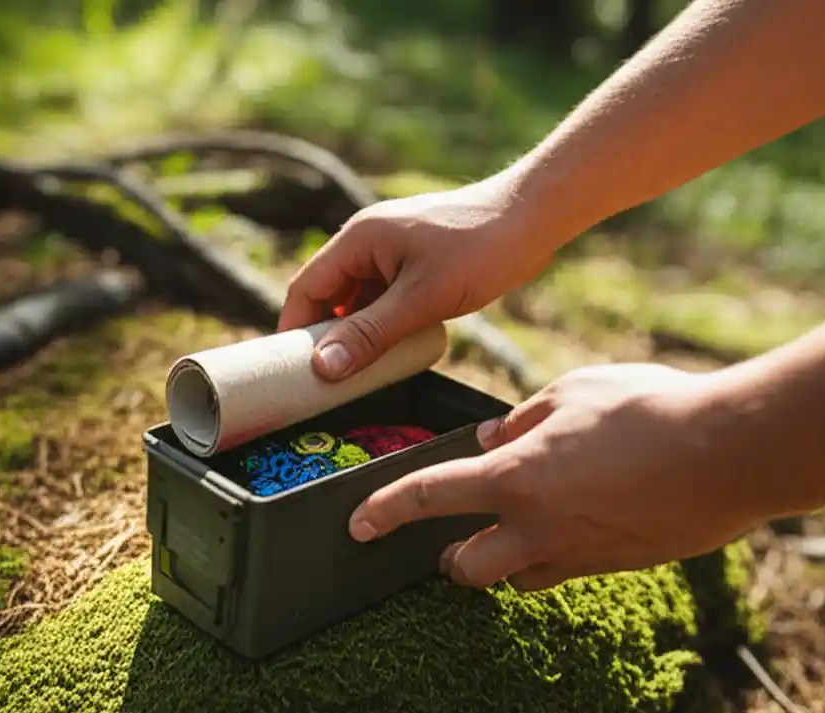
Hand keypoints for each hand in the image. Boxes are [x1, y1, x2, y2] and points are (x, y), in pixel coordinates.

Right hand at [277, 171, 554, 379]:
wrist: (535, 218)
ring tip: (361, 374)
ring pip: (361, 300)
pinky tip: (397, 350)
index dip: (293, 330)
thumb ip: (371, 334)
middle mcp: (369, 240)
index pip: (306, 288)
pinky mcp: (418, 262)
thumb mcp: (421, 299)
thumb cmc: (480, 249)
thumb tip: (323, 367)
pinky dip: (385, 324)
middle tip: (325, 382)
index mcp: (358, 239)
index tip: (289, 370)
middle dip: (327, 336)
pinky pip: (387, 297)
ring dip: (360, 333)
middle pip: (330, 295)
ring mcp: (394, 250)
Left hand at [346, 363, 766, 590]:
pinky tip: (576, 519)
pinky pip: (567, 571)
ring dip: (504, 561)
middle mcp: (537, 528)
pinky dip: (555, 553)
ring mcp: (578, 555)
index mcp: (514, 477)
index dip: (383, 511)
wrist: (729, 453)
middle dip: (450, 558)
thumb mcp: (571, 392)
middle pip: (466, 568)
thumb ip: (521, 419)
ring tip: (520, 525)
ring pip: (518, 580)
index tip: (358, 525)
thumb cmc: (648, 408)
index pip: (427, 498)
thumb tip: (493, 439)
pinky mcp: (616, 566)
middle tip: (453, 539)